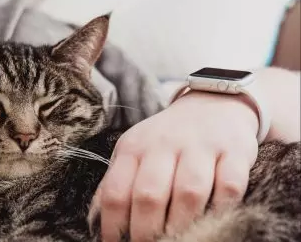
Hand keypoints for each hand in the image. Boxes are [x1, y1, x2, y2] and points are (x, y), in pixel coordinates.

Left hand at [89, 91, 258, 241]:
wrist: (211, 103)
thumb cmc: (167, 137)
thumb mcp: (135, 150)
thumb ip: (117, 181)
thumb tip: (97, 220)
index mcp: (134, 146)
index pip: (115, 191)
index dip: (112, 226)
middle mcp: (164, 144)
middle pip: (150, 195)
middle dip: (146, 232)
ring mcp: (200, 146)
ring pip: (188, 192)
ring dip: (183, 225)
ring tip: (178, 240)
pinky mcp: (234, 151)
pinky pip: (229, 187)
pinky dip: (222, 208)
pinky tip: (213, 218)